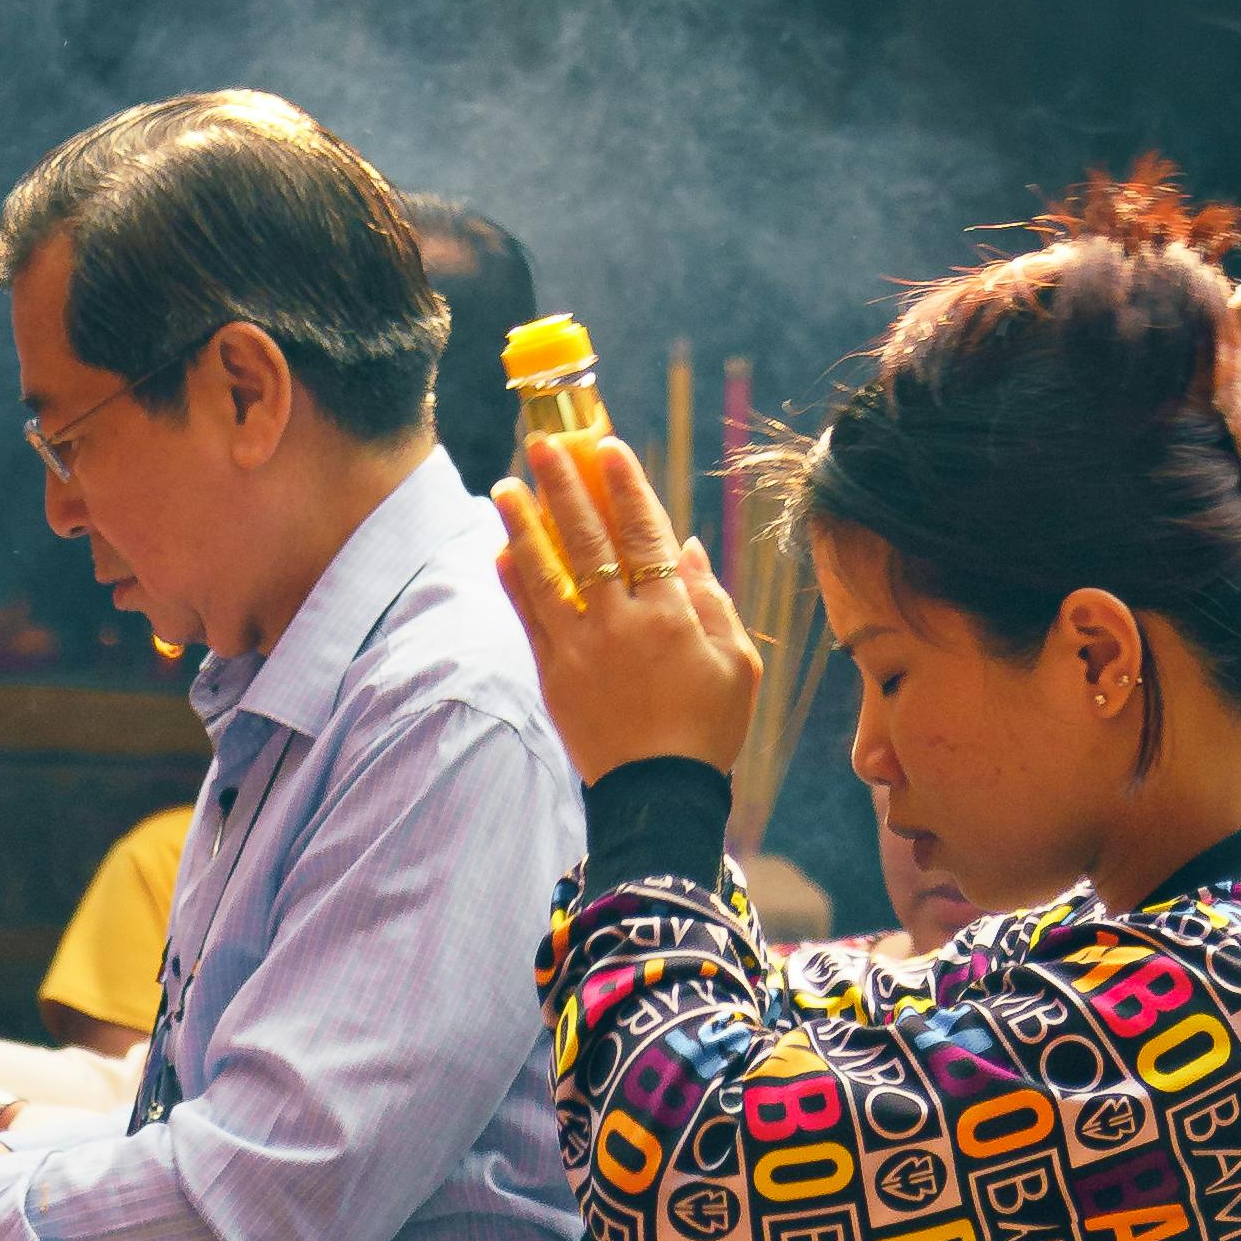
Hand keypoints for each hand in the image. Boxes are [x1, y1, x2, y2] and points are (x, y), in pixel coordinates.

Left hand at [492, 440, 768, 785]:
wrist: (659, 796)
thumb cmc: (708, 728)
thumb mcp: (737, 664)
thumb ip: (712, 601)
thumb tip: (686, 545)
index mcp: (671, 618)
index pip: (644, 535)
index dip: (625, 486)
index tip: (607, 445)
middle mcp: (619, 625)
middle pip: (587, 541)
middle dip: (563, 486)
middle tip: (541, 443)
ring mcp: (579, 650)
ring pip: (545, 573)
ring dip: (523, 525)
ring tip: (505, 486)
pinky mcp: (552, 675)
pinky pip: (528, 618)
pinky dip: (515, 581)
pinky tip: (503, 549)